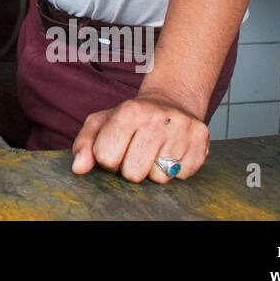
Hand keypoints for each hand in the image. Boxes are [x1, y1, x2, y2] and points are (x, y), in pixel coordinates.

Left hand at [70, 90, 210, 183]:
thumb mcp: (102, 122)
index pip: (106, 158)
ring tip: (154, 150)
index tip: (116, 148)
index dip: (108, 159)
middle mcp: (157, 119)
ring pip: (159, 178)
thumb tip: (78, 168)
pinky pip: (181, 177)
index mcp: (129, 111)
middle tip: (137, 151)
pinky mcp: (201, 143)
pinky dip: (175, 169)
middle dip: (131, 167)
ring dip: (154, 169)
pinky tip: (171, 151)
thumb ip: (85, 144)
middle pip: (133, 173)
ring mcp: (182, 130)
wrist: (171, 101)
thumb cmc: (131, 117)